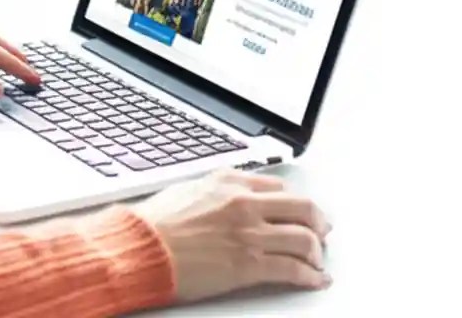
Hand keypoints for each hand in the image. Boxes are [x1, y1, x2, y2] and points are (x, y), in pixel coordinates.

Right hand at [133, 169, 331, 303]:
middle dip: (318, 221)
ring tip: (317, 260)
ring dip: (316, 252)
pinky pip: (293, 269)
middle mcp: (244, 203)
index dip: (294, 201)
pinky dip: (310, 276)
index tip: (299, 210)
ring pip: (304, 238)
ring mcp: (249, 233)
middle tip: (322, 231)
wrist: (139, 247)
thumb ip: (214, 192)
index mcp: (228, 182)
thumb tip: (226, 200)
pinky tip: (314, 280)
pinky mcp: (249, 264)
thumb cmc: (152, 224)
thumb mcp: (186, 191)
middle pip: (302, 207)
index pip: (278, 187)